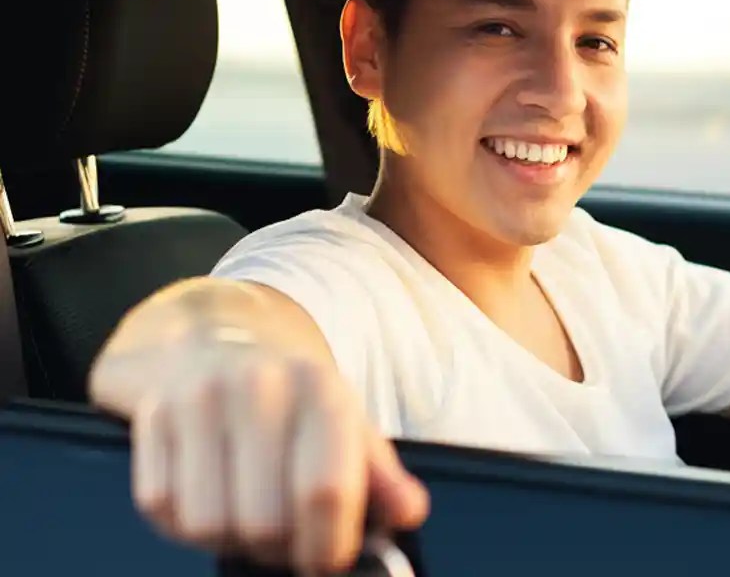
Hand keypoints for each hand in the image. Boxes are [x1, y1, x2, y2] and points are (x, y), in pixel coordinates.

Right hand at [98, 338, 428, 571]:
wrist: (221, 343)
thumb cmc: (295, 402)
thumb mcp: (350, 427)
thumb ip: (382, 477)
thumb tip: (409, 512)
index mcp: (319, 390)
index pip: (325, 492)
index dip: (329, 545)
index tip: (330, 558)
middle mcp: (257, 386)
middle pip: (266, 522)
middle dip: (283, 550)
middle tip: (291, 541)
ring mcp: (197, 399)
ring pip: (208, 523)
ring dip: (232, 540)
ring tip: (252, 519)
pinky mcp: (150, 417)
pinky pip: (160, 507)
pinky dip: (185, 524)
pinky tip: (213, 498)